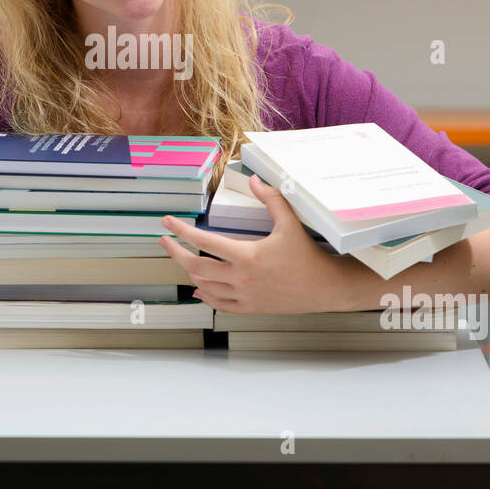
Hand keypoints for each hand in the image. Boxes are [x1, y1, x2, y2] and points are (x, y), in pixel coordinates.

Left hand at [158, 174, 349, 314]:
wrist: (324, 288)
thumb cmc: (308, 256)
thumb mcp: (290, 224)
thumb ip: (272, 200)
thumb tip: (254, 181)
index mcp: (247, 256)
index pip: (204, 242)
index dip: (182, 231)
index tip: (168, 223)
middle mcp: (241, 278)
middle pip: (195, 267)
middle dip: (175, 253)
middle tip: (165, 241)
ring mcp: (245, 295)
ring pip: (205, 287)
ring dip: (190, 272)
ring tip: (183, 258)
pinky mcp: (251, 307)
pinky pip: (221, 304)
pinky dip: (206, 296)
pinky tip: (200, 289)